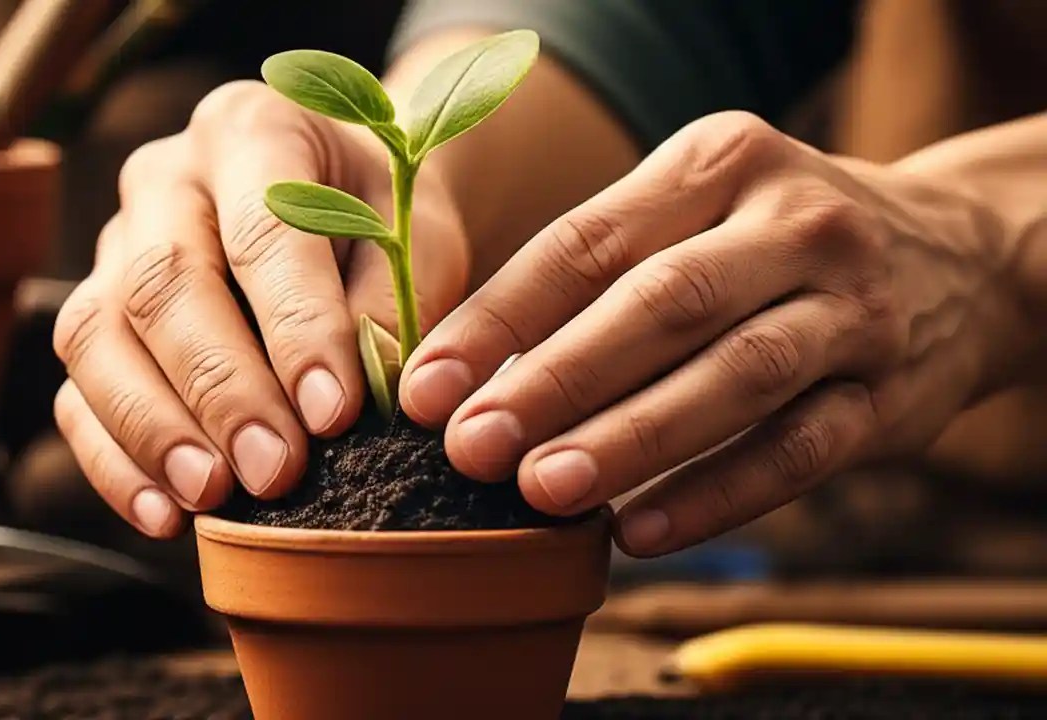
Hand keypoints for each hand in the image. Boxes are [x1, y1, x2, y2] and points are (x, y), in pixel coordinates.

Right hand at [53, 81, 467, 537]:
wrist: (338, 204)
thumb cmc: (380, 220)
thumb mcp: (415, 238)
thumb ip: (393, 304)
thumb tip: (363, 396)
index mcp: (251, 130)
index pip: (263, 232)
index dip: (297, 327)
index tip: (334, 413)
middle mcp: (164, 180)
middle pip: (162, 283)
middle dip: (220, 387)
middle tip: (275, 470)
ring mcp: (114, 247)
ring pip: (97, 335)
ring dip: (153, 428)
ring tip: (213, 496)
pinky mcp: (97, 318)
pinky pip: (77, 390)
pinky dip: (114, 460)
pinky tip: (164, 513)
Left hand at [399, 111, 1028, 555]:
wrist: (960, 255)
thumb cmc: (773, 242)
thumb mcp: (697, 212)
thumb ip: (597, 279)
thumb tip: (468, 375)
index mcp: (719, 162)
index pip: (587, 242)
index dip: (499, 320)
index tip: (426, 388)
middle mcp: (793, 222)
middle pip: (661, 304)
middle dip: (557, 380)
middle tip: (472, 447)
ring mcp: (852, 307)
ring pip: (733, 377)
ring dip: (630, 439)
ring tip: (543, 491)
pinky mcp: (891, 394)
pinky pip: (797, 452)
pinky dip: (715, 496)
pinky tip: (639, 530)